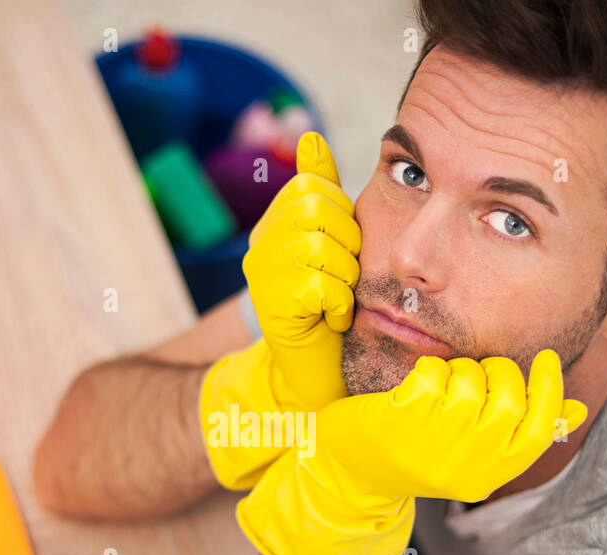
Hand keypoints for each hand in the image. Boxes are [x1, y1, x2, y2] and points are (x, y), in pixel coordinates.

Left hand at [236, 350, 588, 554]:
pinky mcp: (401, 420)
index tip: (548, 360)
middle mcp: (466, 464)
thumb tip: (577, 409)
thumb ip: (519, 433)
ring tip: (443, 386)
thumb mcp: (472, 455)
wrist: (349, 476)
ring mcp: (433, 442)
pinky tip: (415, 388)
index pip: (542, 432)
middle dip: (501, 372)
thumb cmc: (418, 455)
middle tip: (480, 374)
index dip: (551, 391)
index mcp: (490, 475)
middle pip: (512, 399)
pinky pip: (434, 372)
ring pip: (473, 382)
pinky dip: (428, 369)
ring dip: (461, 370)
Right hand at [242, 130, 358, 408]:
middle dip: (346, 243)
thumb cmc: (331, 302)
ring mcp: (261, 274)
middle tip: (343, 275)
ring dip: (345, 277)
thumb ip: (322, 189)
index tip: (342, 245)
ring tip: (337, 298)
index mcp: (275, 221)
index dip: (341, 213)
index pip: (314, 184)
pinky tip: (331, 319)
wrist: (320, 368)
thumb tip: (310, 135)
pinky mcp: (271, 305)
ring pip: (321, 247)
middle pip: (317, 208)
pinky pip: (320, 285)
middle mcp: (260, 243)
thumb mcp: (332, 240)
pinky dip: (338, 305)